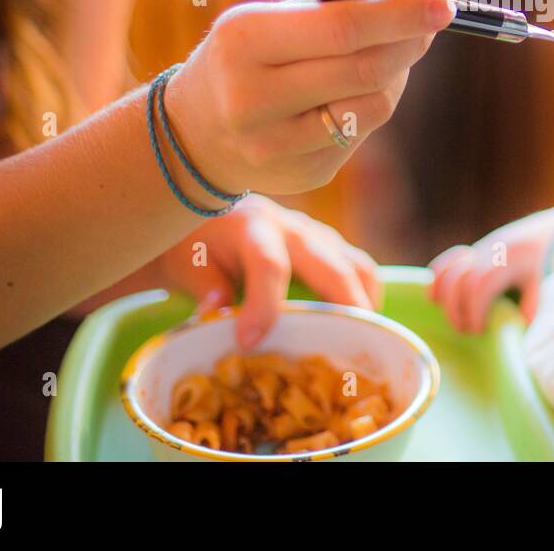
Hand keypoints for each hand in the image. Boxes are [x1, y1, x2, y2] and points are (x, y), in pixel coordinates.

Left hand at [155, 193, 383, 349]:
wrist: (203, 209)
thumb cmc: (196, 244)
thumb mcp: (188, 265)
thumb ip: (205, 289)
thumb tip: (217, 312)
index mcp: (251, 228)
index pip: (268, 264)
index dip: (263, 305)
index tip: (248, 342)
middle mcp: (290, 227)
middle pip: (329, 265)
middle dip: (342, 307)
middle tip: (350, 344)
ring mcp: (314, 232)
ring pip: (353, 263)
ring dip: (362, 301)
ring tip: (362, 337)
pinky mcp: (327, 242)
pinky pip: (358, 264)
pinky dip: (365, 292)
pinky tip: (358, 320)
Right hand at [162, 0, 454, 197]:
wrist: (196, 131)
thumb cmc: (254, 54)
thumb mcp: (288, 12)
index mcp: (245, 41)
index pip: (343, 28)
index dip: (401, 16)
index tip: (443, 4)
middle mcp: (251, 97)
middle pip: (364, 70)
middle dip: (410, 43)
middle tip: (431, 22)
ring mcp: (274, 144)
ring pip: (372, 107)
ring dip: (396, 75)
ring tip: (388, 55)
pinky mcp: (300, 174)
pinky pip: (362, 134)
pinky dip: (374, 105)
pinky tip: (358, 91)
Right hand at [428, 207, 553, 334]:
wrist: (550, 233)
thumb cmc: (548, 264)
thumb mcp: (545, 285)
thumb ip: (531, 307)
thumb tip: (515, 332)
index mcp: (509, 259)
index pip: (479, 283)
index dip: (473, 309)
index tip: (477, 330)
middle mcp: (490, 251)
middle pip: (458, 278)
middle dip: (455, 308)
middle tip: (465, 330)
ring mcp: (478, 250)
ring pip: (447, 268)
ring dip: (441, 296)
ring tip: (452, 318)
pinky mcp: (472, 254)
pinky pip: (446, 263)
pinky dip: (437, 282)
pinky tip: (437, 300)